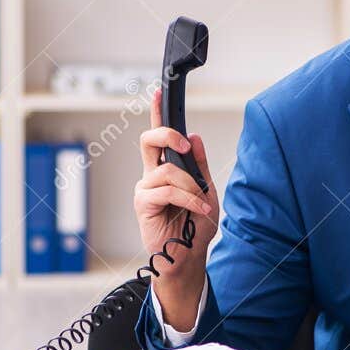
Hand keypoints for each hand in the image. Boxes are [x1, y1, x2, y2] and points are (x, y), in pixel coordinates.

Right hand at [135, 89, 219, 327]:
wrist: (189, 258)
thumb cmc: (195, 227)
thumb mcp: (206, 191)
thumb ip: (199, 165)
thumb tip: (194, 137)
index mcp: (166, 169)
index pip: (158, 137)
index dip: (156, 113)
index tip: (158, 91)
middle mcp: (151, 175)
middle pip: (150, 140)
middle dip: (168, 135)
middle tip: (185, 146)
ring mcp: (145, 189)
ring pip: (167, 169)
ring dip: (190, 186)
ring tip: (201, 203)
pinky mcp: (143, 203)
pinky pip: (167, 190)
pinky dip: (187, 198)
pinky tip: (198, 209)